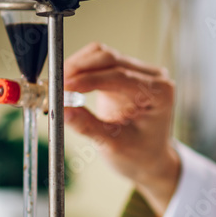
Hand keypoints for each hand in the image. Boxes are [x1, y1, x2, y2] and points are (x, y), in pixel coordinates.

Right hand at [64, 43, 180, 216]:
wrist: (149, 160)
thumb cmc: (139, 155)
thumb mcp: (114, 145)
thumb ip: (88, 126)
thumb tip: (62, 110)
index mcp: (160, 94)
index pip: (121, 77)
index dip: (89, 80)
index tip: (64, 87)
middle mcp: (153, 77)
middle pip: (110, 59)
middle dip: (79, 69)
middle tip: (55, 86)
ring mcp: (140, 72)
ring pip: (101, 56)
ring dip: (76, 67)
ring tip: (58, 86)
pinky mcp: (125, 72)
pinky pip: (99, 62)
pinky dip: (80, 70)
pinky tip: (68, 83)